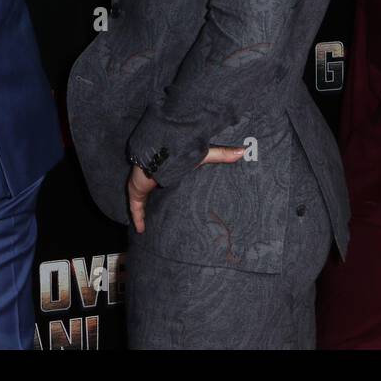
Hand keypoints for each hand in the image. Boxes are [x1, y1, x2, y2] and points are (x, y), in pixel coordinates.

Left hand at [127, 145, 245, 233]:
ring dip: (146, 211)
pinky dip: (138, 218)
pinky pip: (136, 209)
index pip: (169, 179)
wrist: (154, 157)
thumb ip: (221, 154)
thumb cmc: (177, 155)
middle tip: (166, 215)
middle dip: (157, 201)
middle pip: (156, 192)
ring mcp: (145, 187)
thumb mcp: (202, 156)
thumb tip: (244, 151)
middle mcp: (156, 179)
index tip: (178, 197)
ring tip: (153, 225)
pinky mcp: (136, 194)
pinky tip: (141, 230)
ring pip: (144, 201)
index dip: (172, 186)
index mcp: (169, 171)